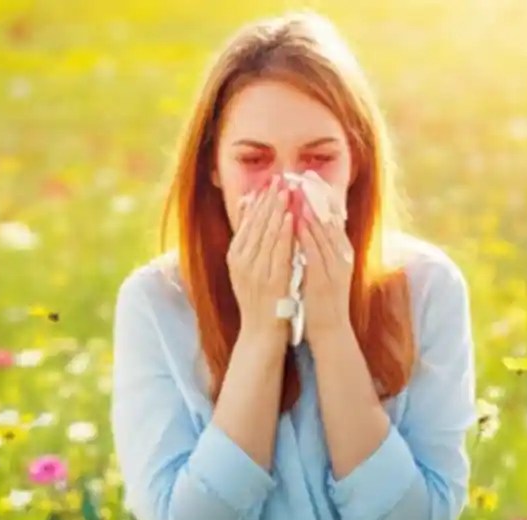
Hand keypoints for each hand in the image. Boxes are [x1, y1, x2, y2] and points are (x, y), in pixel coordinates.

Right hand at [226, 175, 294, 346]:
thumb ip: (250, 245)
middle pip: (256, 224)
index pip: (247, 222)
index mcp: (236, 256)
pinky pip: (278, 252)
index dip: (259, 201)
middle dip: (268, 200)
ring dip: (277, 211)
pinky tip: (291, 218)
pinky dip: (284, 233)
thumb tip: (250, 217)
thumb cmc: (259, 300)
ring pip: (267, 234)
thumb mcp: (248, 270)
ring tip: (287, 191)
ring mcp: (255, 271)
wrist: (260, 333)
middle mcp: (242, 261)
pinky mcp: (270, 280)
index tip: (269, 182)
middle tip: (280, 179)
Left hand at [296, 174, 352, 345]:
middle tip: (304, 174)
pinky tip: (297, 219)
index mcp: (342, 252)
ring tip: (298, 188)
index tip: (310, 175)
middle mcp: (342, 256)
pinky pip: (315, 251)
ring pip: (324, 231)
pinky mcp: (326, 278)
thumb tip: (307, 225)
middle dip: (317, 195)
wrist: (330, 331)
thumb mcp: (322, 268)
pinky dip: (307, 233)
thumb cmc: (322, 300)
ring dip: (311, 208)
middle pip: (331, 219)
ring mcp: (336, 267)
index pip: (334, 217)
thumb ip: (318, 247)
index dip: (323, 194)